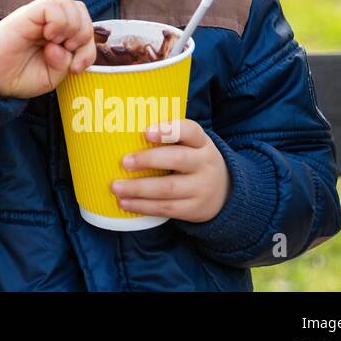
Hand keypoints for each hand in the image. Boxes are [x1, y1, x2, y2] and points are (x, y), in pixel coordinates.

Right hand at [0, 0, 95, 98]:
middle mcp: (50, 21)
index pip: (86, 26)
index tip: (76, 68)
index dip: (89, 47)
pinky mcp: (27, 13)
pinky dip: (58, 21)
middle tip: (68, 51)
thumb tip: (64, 46)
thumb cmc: (19, 75)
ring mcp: (39, 16)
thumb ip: (67, 62)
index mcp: (59, 35)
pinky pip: (53, 5)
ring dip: (72, 26)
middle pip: (81, 10)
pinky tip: (48, 36)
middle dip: (84, 34)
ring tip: (56, 42)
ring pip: (69, 2)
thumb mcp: (52, 76)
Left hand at [110, 119, 230, 222]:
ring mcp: (201, 188)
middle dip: (148, 160)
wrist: (223, 193)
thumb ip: (167, 137)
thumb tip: (123, 133)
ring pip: (168, 188)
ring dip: (138, 188)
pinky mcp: (194, 209)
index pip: (190, 131)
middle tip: (123, 162)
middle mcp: (204, 163)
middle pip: (177, 159)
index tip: (146, 132)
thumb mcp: (190, 146)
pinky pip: (166, 208)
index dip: (168, 130)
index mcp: (201, 142)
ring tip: (116, 186)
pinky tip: (124, 202)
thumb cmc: (192, 161)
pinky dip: (143, 206)